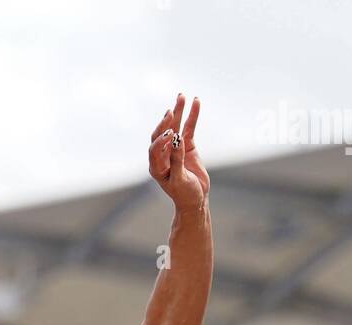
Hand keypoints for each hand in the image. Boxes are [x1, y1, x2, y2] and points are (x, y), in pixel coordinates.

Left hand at [148, 94, 208, 210]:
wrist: (195, 200)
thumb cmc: (184, 194)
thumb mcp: (180, 181)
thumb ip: (177, 161)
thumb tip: (177, 140)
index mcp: (156, 166)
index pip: (154, 148)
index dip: (161, 139)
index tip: (171, 133)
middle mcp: (163, 155)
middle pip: (162, 133)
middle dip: (166, 121)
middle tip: (172, 111)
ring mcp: (175, 148)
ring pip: (175, 126)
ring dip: (178, 112)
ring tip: (182, 96)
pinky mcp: (187, 146)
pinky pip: (189, 128)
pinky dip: (192, 116)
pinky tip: (196, 102)